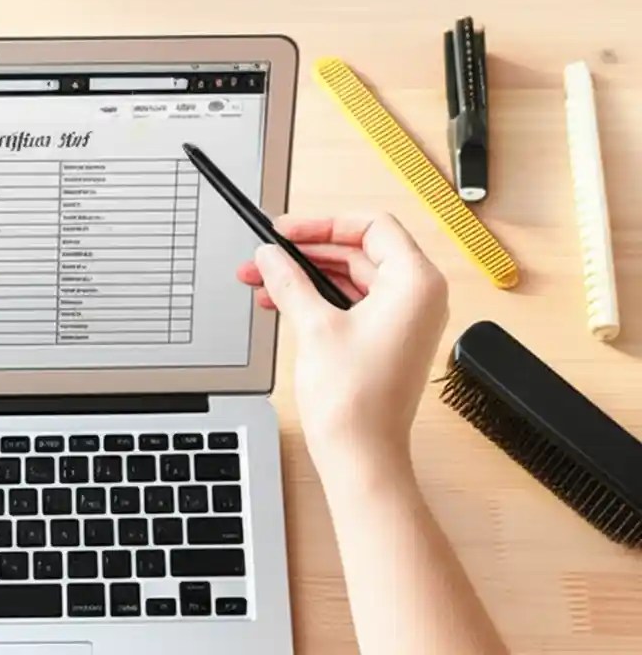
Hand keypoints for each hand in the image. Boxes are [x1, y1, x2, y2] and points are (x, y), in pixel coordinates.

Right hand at [236, 213, 447, 474]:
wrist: (361, 455)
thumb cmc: (355, 402)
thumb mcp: (314, 327)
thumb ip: (291, 281)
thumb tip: (271, 255)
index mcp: (415, 283)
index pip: (372, 227)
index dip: (323, 224)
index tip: (286, 231)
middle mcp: (418, 297)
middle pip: (358, 251)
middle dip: (306, 253)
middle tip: (266, 255)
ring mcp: (403, 319)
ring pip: (350, 278)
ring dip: (305, 277)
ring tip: (262, 279)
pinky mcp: (387, 338)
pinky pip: (351, 303)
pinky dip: (317, 298)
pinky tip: (280, 301)